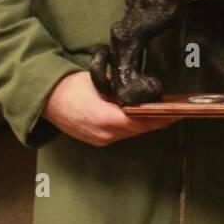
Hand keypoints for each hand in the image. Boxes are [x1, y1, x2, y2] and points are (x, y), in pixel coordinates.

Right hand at [41, 71, 177, 146]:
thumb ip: (122, 90)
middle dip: (158, 120)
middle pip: (139, 129)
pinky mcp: (96, 140)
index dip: (160, 117)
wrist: (47, 100)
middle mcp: (105, 134)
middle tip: (175, 111)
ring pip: (131, 133)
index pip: (141, 121)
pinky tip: (141, 118)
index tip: (176, 112)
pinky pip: (121, 134)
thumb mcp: (101, 83)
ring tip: (162, 113)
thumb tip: (140, 93)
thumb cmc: (72, 87)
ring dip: (146, 124)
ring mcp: (100, 139)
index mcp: (106, 118)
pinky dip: (133, 127)